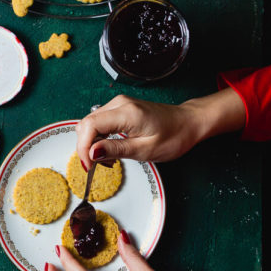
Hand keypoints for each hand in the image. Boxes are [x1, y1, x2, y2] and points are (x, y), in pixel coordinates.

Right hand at [76, 88, 245, 168]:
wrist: (188, 122)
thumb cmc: (174, 136)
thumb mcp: (145, 150)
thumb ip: (115, 149)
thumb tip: (91, 153)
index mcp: (126, 112)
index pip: (89, 126)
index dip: (83, 148)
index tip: (88, 166)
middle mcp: (119, 103)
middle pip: (86, 124)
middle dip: (86, 147)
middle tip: (99, 166)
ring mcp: (119, 104)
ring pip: (91, 123)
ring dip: (92, 143)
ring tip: (108, 159)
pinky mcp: (120, 107)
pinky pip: (100, 122)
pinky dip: (99, 137)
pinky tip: (109, 149)